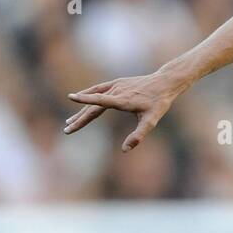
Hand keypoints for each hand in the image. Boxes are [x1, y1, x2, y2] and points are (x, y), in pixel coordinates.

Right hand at [64, 70, 184, 151]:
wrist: (164, 82)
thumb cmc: (158, 103)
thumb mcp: (151, 121)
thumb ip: (138, 136)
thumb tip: (125, 150)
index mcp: (123, 100)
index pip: (100, 101)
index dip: (85, 100)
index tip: (71, 97)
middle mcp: (117, 91)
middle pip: (93, 106)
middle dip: (79, 119)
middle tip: (67, 130)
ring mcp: (116, 85)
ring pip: (94, 99)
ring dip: (81, 110)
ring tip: (69, 121)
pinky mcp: (117, 82)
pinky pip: (98, 89)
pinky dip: (88, 94)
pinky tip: (79, 98)